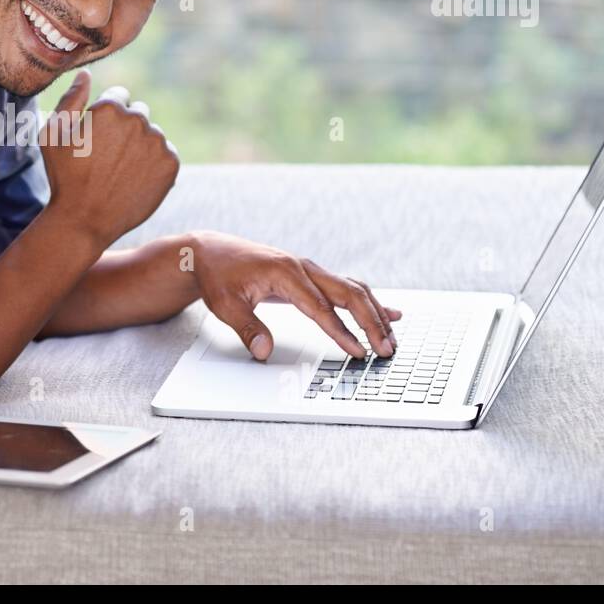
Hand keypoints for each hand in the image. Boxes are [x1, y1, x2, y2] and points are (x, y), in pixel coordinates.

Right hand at [40, 70, 179, 248]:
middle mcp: (138, 120)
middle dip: (126, 128)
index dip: (106, 116)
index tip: (97, 137)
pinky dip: (154, 163)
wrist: (85, 220)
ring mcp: (157, 142)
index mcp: (110, 108)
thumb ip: (70, 99)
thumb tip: (86, 74)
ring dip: (141, 145)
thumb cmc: (64, 177)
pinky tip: (135, 179)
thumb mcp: (53, 135)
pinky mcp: (171, 164)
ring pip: (153, 134)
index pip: (119, 95)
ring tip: (121, 171)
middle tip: (108, 157)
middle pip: (138, 112)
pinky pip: (166, 153)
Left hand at [190, 231, 401, 359]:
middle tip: (386, 349)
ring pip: (353, 289)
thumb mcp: (224, 305)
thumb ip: (247, 328)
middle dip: (371, 322)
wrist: (212, 252)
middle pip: (348, 294)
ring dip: (375, 312)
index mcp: (285, 273)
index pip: (321, 308)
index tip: (359, 352)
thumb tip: (263, 351)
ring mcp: (309, 269)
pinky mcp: (310, 275)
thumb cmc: (219, 277)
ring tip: (392, 338)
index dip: (342, 332)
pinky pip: (345, 287)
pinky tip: (389, 313)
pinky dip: (368, 301)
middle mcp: (303, 268)